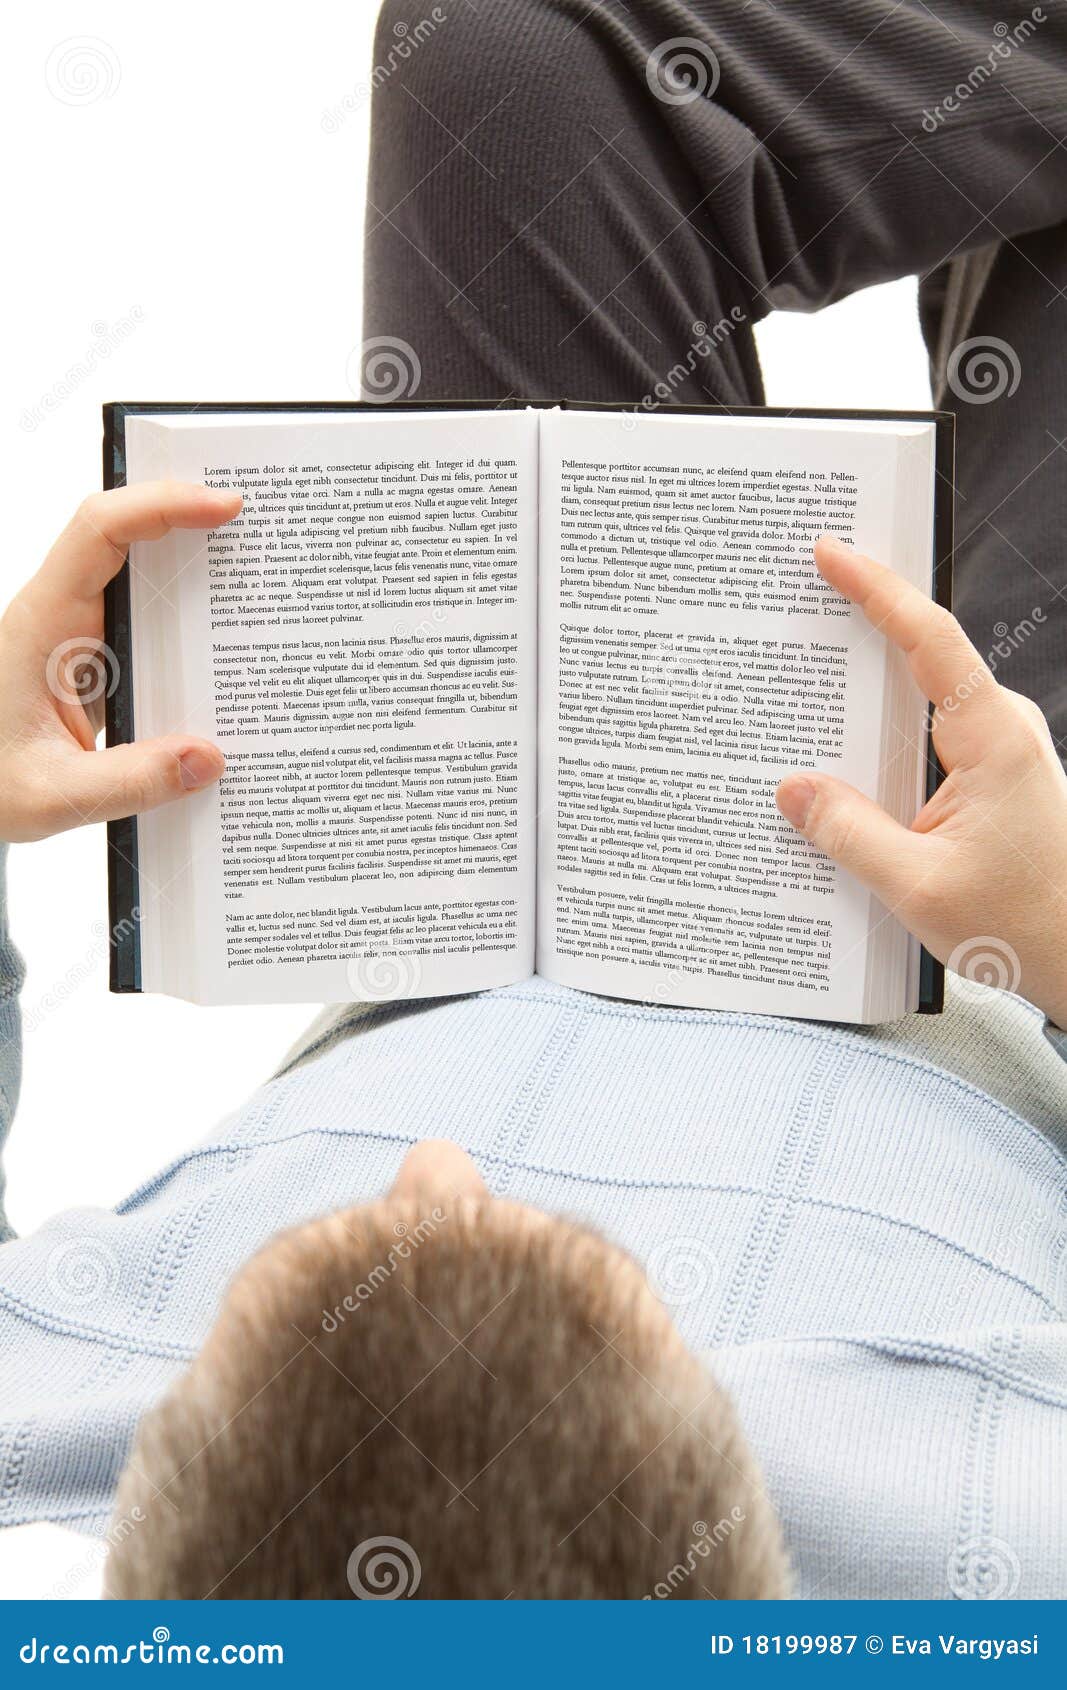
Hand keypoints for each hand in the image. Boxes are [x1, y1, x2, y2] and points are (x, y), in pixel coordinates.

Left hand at [0, 482, 241, 843]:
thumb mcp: (52, 794)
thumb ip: (130, 780)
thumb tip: (209, 759)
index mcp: (43, 622)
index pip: (101, 531)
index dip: (163, 505)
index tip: (224, 508)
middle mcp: (61, 615)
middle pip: (127, 535)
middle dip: (190, 517)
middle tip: (257, 525)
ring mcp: (79, 636)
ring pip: (140, 579)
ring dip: (194, 573)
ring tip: (256, 576)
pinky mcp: (96, 663)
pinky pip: (146, 626)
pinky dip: (186, 626)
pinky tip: (225, 650)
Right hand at [776, 535, 1066, 1026]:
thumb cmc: (1028, 924)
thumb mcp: (918, 886)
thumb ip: (849, 833)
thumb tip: (794, 791)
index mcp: (991, 738)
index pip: (928, 639)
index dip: (876, 589)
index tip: (832, 551)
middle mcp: (1002, 731)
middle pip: (920, 660)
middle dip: (860, 630)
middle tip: (800, 602)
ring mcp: (1001, 756)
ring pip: (920, 707)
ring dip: (868, 700)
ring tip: (804, 688)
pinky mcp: (995, 783)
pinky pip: (928, 746)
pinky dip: (885, 747)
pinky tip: (842, 771)